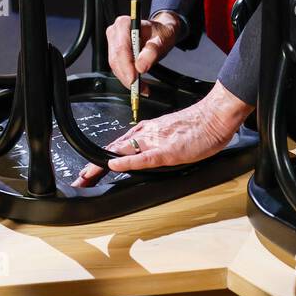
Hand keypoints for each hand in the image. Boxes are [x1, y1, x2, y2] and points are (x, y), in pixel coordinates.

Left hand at [71, 82, 252, 186]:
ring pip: (122, 153)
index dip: (101, 161)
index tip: (88, 173)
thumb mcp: (171, 137)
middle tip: (79, 178)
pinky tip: (115, 166)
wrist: (215, 116)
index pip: (118, 148)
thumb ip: (155, 144)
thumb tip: (142, 155)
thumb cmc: (199, 128)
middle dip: (94, 166)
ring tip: (86, 176)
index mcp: (147, 132)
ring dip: (102, 165)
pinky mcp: (167, 149)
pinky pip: (144, 157)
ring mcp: (156, 141)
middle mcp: (147, 134)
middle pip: (114, 151)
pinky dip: (127, 162)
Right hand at [105, 11, 179, 91]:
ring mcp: (113, 42)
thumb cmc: (161, 33)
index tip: (134, 79)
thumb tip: (140, 67)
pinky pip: (118, 68)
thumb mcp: (161, 41)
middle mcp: (115, 31)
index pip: (121, 48)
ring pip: (115, 66)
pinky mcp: (114, 52)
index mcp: (124, 24)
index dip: (126, 66)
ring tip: (142, 88)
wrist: (160, 33)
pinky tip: (138, 84)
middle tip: (140, 88)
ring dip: (127, 79)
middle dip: (127, 76)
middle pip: (116, 58)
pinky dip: (127, 78)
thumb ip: (152, 52)